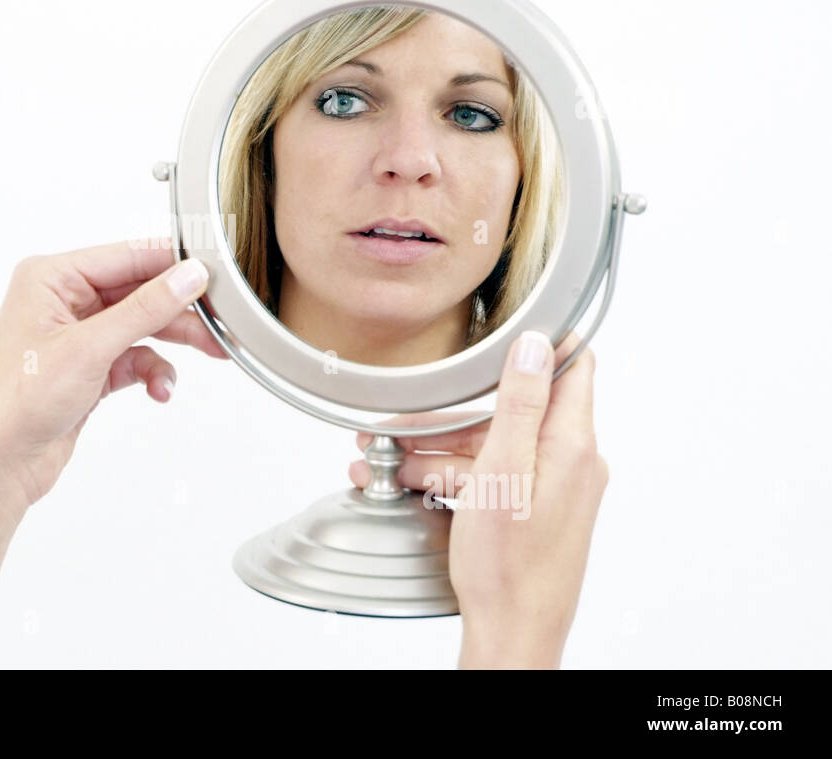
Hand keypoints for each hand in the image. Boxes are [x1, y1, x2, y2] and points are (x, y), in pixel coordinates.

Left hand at [0, 238, 226, 509]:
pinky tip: (160, 390)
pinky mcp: (86, 369)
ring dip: (172, 345)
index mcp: (50, 278)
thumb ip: (144, 309)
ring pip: (141, 326)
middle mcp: (61, 301)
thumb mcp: (88, 348)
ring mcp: (75, 336)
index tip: (214, 272)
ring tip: (209, 355)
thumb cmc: (14, 404)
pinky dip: (152, 371)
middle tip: (219, 323)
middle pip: (139, 292)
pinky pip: (134, 358)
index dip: (172, 264)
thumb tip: (187, 276)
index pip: (126, 256)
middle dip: (180, 311)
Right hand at [348, 331, 606, 667]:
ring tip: (388, 462)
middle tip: (402, 423)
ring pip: (493, 446)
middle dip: (452, 415)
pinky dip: (453, 476)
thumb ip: (519, 405)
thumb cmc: (510, 569)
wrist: (514, 633)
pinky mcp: (534, 509)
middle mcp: (569, 462)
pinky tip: (413, 484)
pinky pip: (492, 475)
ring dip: (439, 451)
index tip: (505, 328)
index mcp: (571, 445)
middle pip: (511, 411)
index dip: (542, 341)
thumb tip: (535, 345)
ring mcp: (552, 487)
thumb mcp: (503, 472)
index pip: (572, 367)